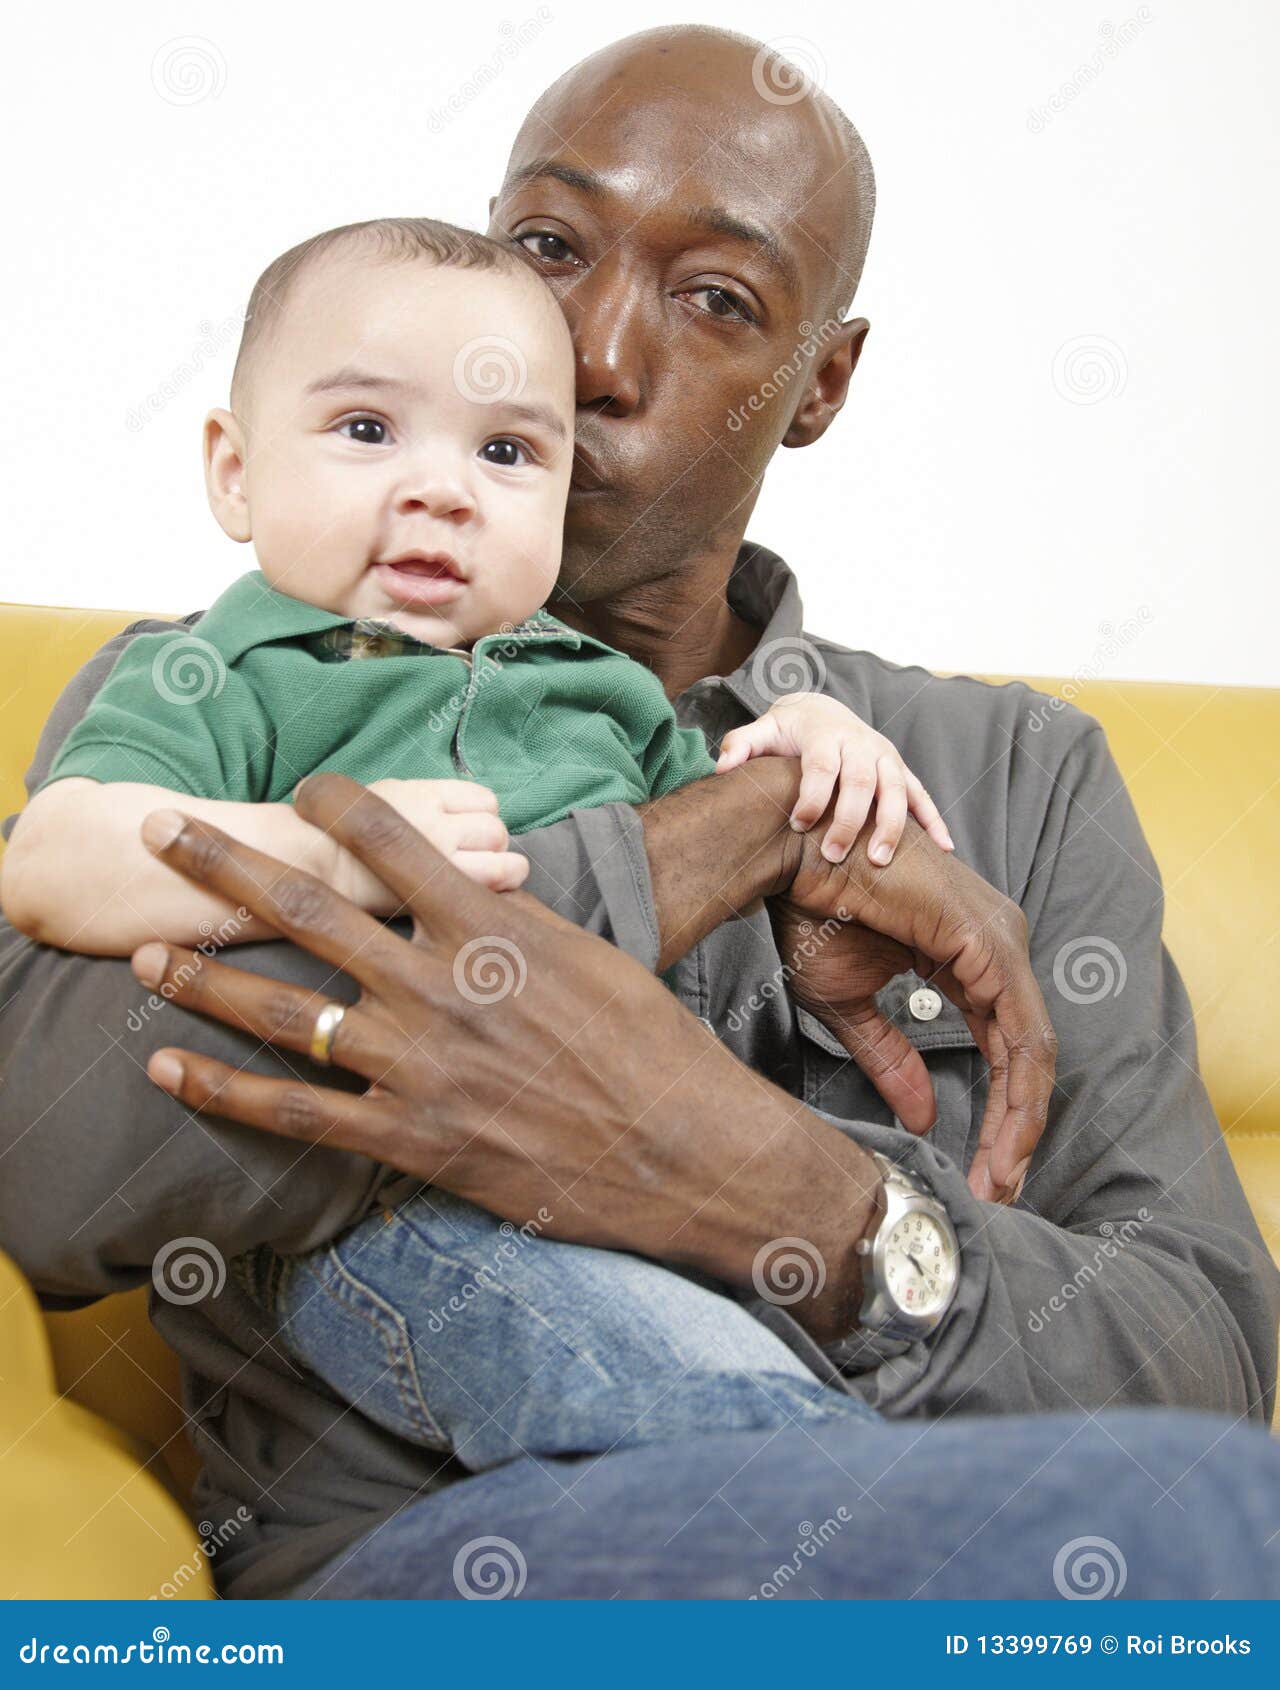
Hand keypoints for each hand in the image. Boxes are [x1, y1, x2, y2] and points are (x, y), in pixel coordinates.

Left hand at [127, 774, 883, 1343]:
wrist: (684, 1149)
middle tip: (160, 831)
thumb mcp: (591, 957)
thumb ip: (512, 923)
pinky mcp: (413, 1139)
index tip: (301, 790)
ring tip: (141, 955)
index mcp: (492, 926)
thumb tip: (470, 890)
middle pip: (311, 909)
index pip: (391, 839)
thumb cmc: (651, 1047)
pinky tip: (168, 1068)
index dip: (334, 803)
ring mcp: (420, 1064)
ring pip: (285, 1010)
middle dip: (223, 864)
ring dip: (203, 977)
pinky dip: (225, 1091)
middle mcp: (442, 985)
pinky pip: (298, 1114)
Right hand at [326, 778, 528, 906]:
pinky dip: (499, 888)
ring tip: (481, 882)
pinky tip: (483, 900)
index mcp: (424, 796)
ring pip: (503, 857)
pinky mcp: (443, 893)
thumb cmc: (337, 834)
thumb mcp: (381, 797)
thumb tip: (459, 810)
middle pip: (496, 829)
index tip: (471, 834)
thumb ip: (422, 802)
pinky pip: (496, 883)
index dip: (484, 819)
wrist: (308, 867)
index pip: (484, 801)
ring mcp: (442, 857)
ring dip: (500, 868)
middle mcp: (439, 823)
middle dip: (492, 845)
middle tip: (475, 863)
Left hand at [715, 693, 953, 863]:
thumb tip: (721, 768)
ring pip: (896, 790)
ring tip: (882, 860)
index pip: (823, 765)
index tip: (799, 824)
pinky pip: (922, 796)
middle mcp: (862, 744)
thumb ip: (741, 746)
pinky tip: (945, 849)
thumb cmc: (789, 731)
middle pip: (862, 781)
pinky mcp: (901, 771)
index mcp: (827, 734)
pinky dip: (935, 822)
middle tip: (835, 855)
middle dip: (850, 819)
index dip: (813, 795)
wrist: (822, 710)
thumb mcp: (762, 731)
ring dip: (893, 826)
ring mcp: (886, 757)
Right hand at [772, 812, 1057, 1204]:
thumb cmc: (814, 909)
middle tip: (999, 1189)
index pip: (1003, 1044)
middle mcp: (996, 943)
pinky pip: (1021, 1030)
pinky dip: (1018, 1090)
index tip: (981, 1170)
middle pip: (1026, 1052)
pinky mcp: (990, 941)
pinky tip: (1005, 1133)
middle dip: (1018, 1128)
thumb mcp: (850, 1003)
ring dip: (1022, 1120)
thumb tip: (922, 1120)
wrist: (793, 856)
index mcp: (968, 954)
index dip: (999, 1111)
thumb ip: (891, 1059)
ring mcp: (1000, 938)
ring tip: (1000, 1176)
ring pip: (1032, 1047)